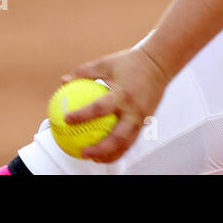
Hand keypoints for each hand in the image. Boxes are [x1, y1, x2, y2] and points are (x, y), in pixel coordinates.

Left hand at [59, 44, 170, 162]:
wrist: (159, 64)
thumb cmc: (130, 62)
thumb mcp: (106, 63)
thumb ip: (84, 72)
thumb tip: (63, 81)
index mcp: (122, 94)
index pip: (99, 108)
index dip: (82, 115)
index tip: (66, 120)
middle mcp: (133, 110)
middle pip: (117, 137)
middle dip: (100, 149)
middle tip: (83, 153)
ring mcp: (141, 118)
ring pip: (126, 144)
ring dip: (111, 155)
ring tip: (95, 160)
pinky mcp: (146, 122)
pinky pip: (132, 139)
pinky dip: (120, 148)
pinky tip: (107, 152)